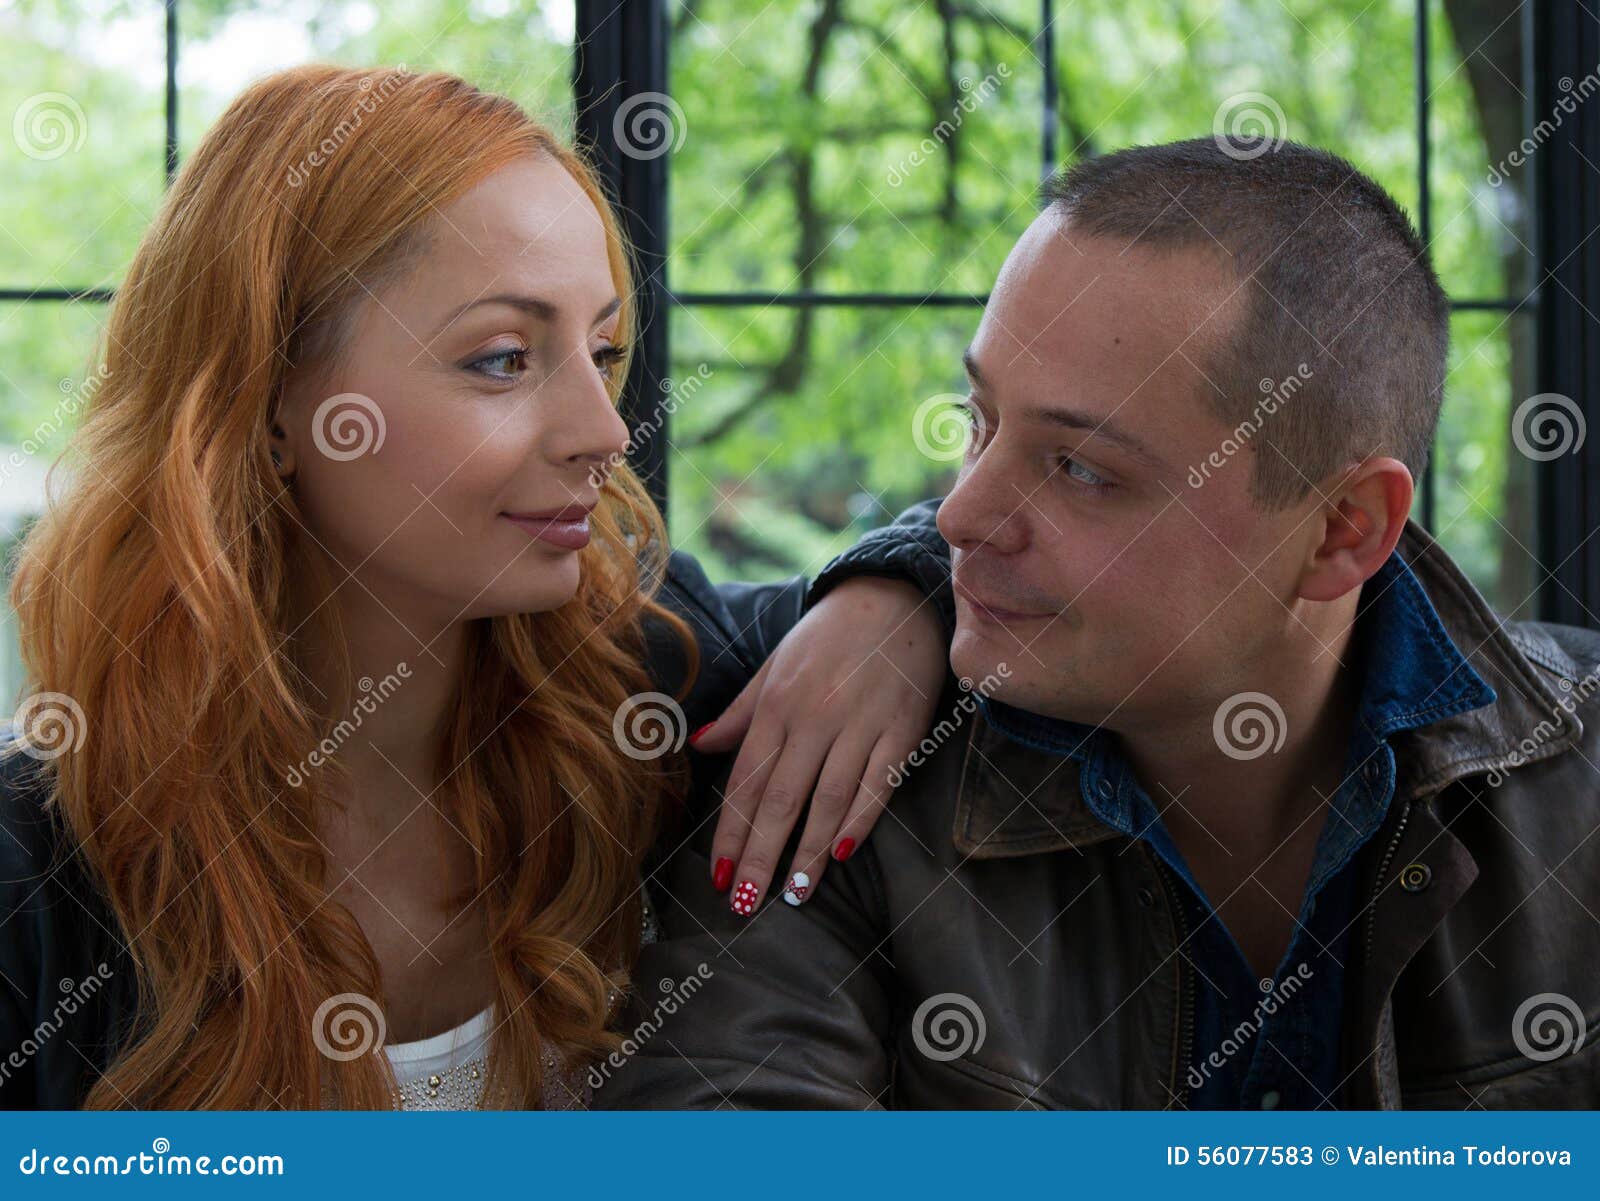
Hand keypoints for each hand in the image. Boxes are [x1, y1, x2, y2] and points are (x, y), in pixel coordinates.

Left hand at [692, 576, 945, 914]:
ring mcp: (859, 725)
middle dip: (760, 855)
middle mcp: (813, 718)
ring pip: (828, 799)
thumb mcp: (775, 665)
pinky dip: (859, 820)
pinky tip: (842, 854)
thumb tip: (701, 745)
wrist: (894, 597)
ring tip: (793, 896)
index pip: (746, 781)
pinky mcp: (901, 731)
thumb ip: (741, 713)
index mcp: (776, 705)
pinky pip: (878, 784)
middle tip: (745, 905)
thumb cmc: (827, 638)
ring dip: (809, 851)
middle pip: (781, 799)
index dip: (730, 832)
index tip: (718, 877)